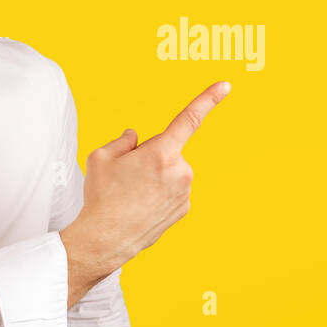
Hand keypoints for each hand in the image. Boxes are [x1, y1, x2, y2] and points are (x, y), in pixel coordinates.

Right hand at [60, 81, 230, 301]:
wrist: (106, 240)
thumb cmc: (102, 198)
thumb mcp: (101, 156)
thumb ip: (123, 140)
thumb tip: (135, 136)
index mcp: (161, 152)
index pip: (188, 119)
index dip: (208, 99)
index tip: (225, 86)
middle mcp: (180, 171)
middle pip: (167, 150)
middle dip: (150, 156)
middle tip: (127, 177)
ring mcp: (184, 192)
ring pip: (170, 171)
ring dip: (154, 176)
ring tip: (131, 194)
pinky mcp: (184, 208)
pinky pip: (172, 190)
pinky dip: (159, 194)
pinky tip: (141, 205)